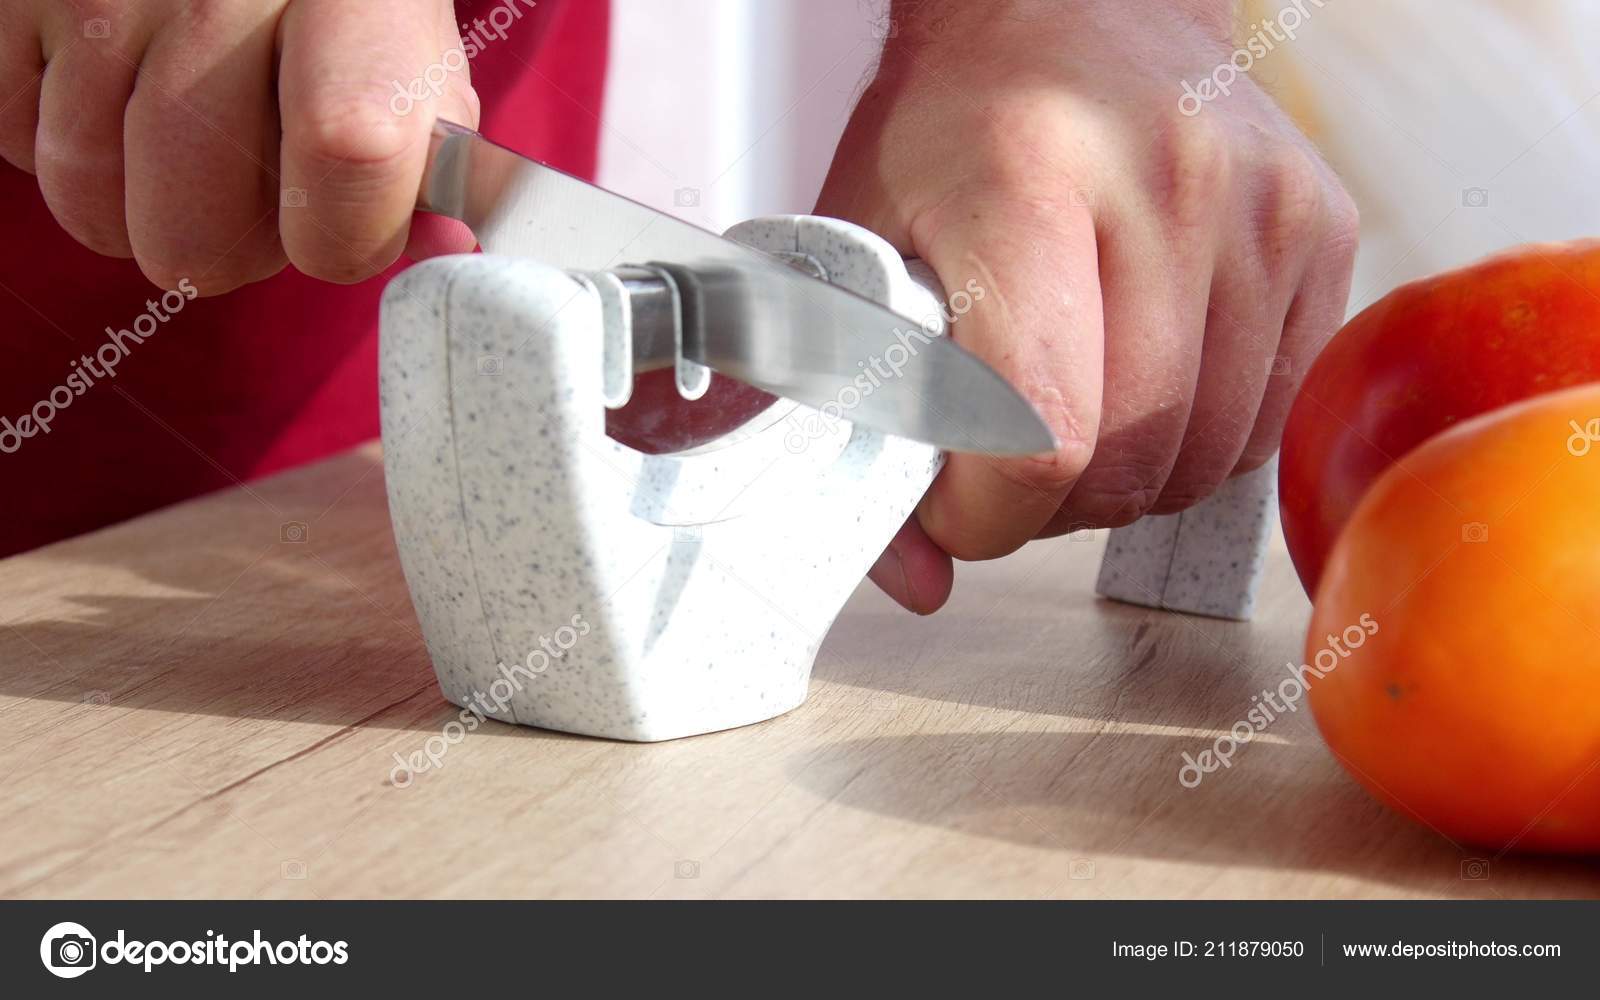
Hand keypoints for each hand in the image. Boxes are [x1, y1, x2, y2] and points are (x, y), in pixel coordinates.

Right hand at [0, 0, 479, 294]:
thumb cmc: (329, 8)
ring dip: (135, 201)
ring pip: (90, 198)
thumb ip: (426, 166)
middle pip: (193, 227)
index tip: (336, 230)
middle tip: (244, 189)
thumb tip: (441, 254)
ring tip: (181, 136)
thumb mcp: (406, 61)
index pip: (349, 148)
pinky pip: (18, 141)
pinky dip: (62, 142)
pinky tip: (112, 90)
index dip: (339, 235)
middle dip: (220, 246)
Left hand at [819, 0, 1358, 612]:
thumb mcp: (860, 244)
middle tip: (998, 459)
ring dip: (1123, 482)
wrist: (1072, 6)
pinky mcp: (1323, 229)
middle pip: (1125, 460)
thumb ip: (858, 413)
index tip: (953, 498)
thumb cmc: (954, 123)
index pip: (1035, 431)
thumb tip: (914, 578)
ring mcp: (1262, 206)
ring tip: (1066, 416)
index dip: (984, 511)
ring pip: (1203, 458)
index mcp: (1022, 177)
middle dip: (1045, 508)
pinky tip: (1140, 383)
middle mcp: (1165, 182)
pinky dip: (1196, 440)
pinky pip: (1265, 417)